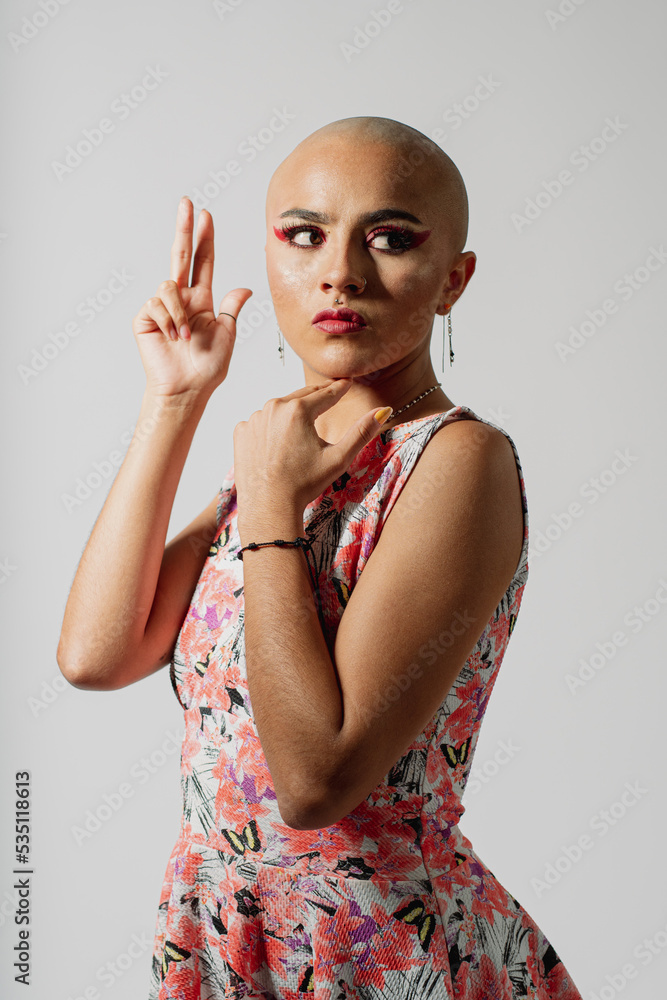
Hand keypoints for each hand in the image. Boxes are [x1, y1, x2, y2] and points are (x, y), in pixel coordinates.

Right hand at [132, 196, 252, 401]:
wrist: (187, 389)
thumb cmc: (207, 368)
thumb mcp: (227, 335)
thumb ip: (232, 308)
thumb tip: (245, 287)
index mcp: (202, 300)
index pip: (203, 263)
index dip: (205, 239)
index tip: (205, 215)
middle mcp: (181, 299)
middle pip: (182, 256)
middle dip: (184, 228)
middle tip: (186, 202)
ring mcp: (162, 307)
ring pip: (169, 286)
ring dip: (181, 313)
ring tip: (185, 338)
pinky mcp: (146, 317)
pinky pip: (157, 304)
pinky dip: (170, 322)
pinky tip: (172, 339)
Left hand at [233, 379, 390, 526]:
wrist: (269, 507)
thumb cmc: (303, 485)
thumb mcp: (339, 458)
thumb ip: (361, 431)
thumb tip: (384, 410)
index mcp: (298, 410)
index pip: (325, 394)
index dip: (339, 389)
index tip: (346, 383)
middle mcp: (273, 408)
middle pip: (301, 398)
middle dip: (316, 397)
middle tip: (328, 394)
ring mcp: (254, 419)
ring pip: (279, 410)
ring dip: (291, 415)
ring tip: (302, 429)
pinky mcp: (241, 432)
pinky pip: (261, 423)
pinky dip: (270, 428)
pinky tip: (278, 445)